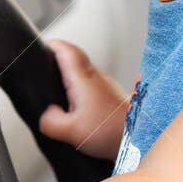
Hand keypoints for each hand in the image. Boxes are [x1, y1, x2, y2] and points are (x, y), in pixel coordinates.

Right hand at [37, 39, 130, 161]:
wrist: (141, 136)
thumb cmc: (112, 132)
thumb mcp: (72, 132)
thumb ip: (51, 122)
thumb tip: (45, 115)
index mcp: (83, 80)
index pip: (66, 50)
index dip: (52, 44)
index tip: (42, 46)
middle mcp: (96, 77)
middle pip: (74, 58)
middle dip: (58, 60)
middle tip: (45, 66)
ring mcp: (106, 85)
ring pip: (84, 72)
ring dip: (70, 76)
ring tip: (58, 89)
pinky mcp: (112, 95)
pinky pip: (92, 85)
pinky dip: (81, 90)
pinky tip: (78, 107)